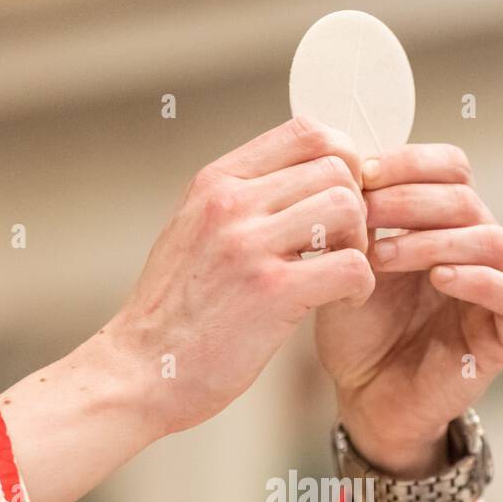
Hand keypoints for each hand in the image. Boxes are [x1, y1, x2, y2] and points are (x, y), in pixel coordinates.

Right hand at [112, 116, 373, 437]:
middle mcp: (230, 203)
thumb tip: (297, 181)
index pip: (305, 131)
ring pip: (348, 207)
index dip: (342, 158)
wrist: (140, 370)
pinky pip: (351, 266)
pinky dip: (361, 285)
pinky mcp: (272, 292)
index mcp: (214, 182)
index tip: (343, 197)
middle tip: (345, 245)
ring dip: (361, 243)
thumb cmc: (173, 314)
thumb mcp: (193, 233)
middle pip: (335, 167)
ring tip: (342, 273)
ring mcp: (249, 245)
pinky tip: (344, 301)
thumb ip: (240, 202)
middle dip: (358, 206)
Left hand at [315, 143, 502, 476]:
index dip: (410, 162)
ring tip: (384, 254)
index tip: (361, 171)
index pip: (449, 168)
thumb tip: (345, 167)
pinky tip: (440, 278)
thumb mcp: (347, 266)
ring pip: (492, 239)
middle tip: (365, 211)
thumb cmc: (357, 333)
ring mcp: (496, 291)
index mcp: (444, 224)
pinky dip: (482, 280)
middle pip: (466, 197)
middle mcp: (476, 249)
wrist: (364, 399)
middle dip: (410, 199)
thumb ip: (354, 222)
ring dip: (434, 239)